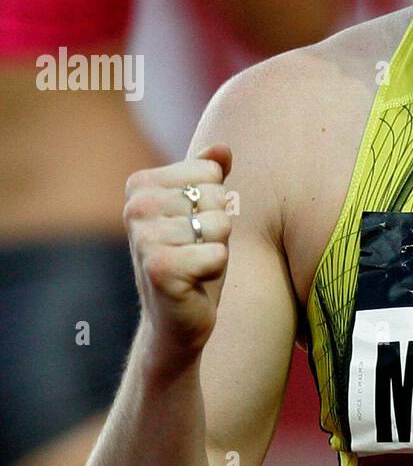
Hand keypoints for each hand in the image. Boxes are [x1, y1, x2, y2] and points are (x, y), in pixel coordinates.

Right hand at [124, 143, 233, 358]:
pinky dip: (215, 269)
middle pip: (216, 195)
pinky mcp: (160, 268)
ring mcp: (144, 237)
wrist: (178, 317)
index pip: (210, 170)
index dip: (215, 201)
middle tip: (196, 248)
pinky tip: (194, 281)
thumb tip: (223, 148)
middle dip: (218, 225)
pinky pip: (217, 254)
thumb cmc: (194, 258)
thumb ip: (210, 174)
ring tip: (195, 264)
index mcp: (141, 184)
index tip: (193, 224)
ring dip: (217, 248)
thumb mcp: (204, 210)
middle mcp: (136, 206)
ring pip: (220, 224)